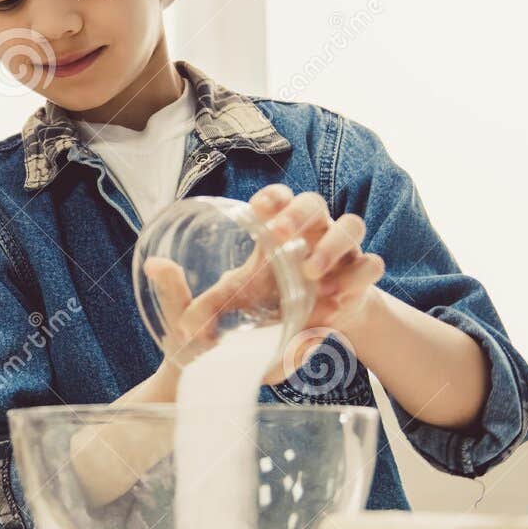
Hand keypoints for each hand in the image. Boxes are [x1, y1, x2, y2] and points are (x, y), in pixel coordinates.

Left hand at [141, 187, 383, 382]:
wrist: (312, 331)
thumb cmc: (267, 306)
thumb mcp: (233, 303)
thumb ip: (197, 298)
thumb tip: (155, 269)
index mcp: (281, 232)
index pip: (281, 197)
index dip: (274, 197)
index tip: (256, 210)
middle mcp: (314, 233)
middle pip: (316, 203)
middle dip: (299, 213)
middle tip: (280, 234)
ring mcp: (342, 253)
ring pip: (352, 226)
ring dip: (333, 245)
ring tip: (311, 273)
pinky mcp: (362, 278)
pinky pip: (372, 267)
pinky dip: (359, 280)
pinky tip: (338, 302)